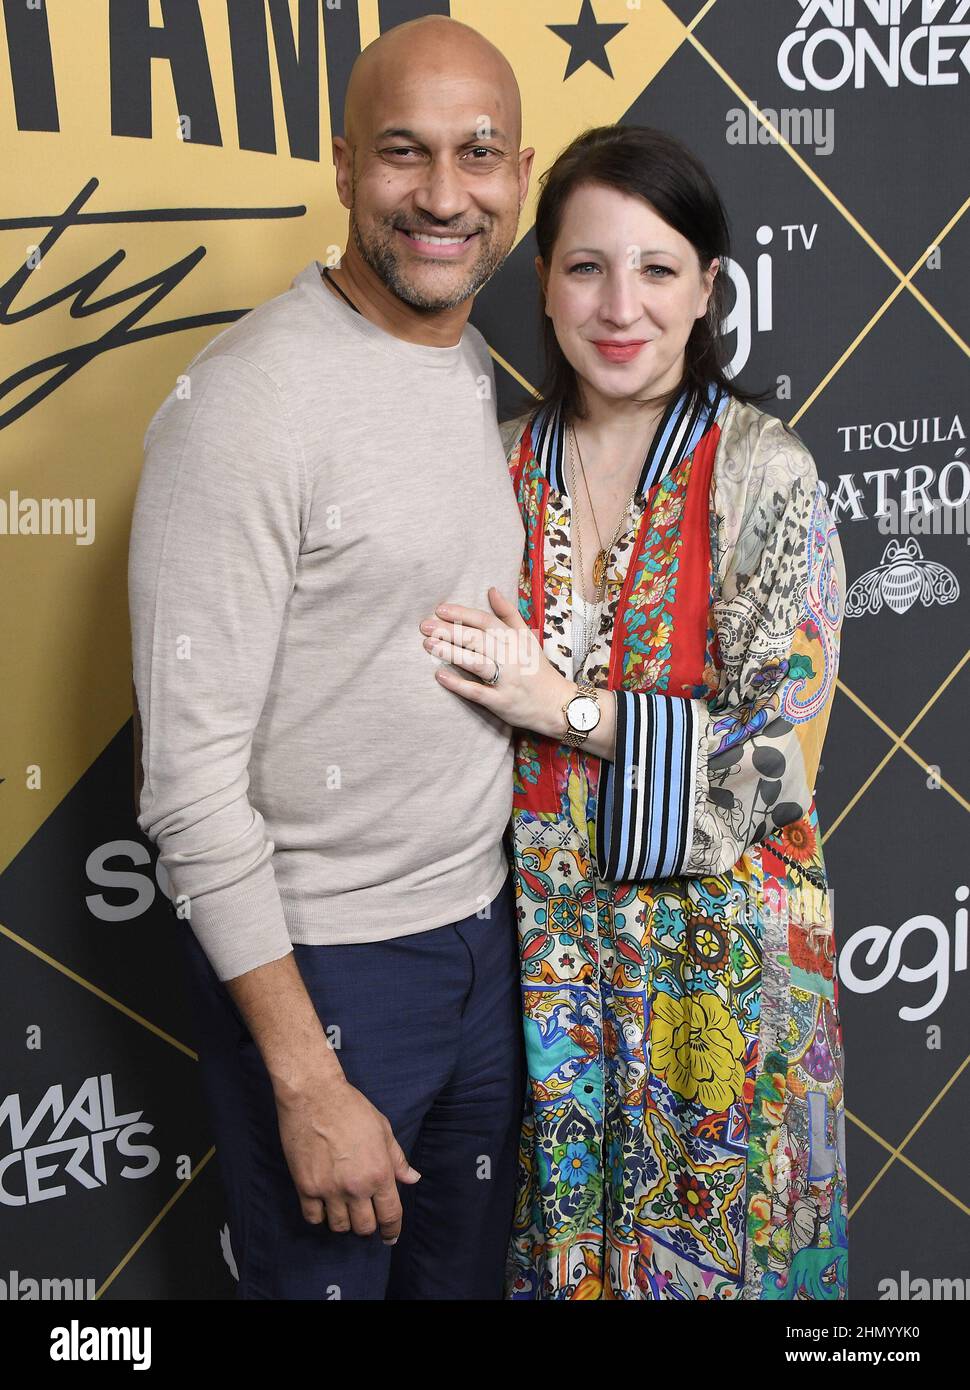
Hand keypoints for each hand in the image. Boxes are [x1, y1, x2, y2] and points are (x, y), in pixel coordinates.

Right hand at [274, 1074, 420, 1242]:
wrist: (315, 1095)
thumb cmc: (352, 1108)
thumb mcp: (383, 1129)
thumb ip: (397, 1159)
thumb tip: (412, 1179)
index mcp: (379, 1172)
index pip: (391, 1214)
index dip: (392, 1230)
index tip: (390, 1236)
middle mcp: (356, 1187)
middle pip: (364, 1227)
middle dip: (368, 1225)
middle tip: (364, 1215)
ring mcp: (329, 1189)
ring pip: (339, 1227)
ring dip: (344, 1222)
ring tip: (343, 1209)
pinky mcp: (305, 1186)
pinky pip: (313, 1218)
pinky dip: (320, 1216)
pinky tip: (323, 1205)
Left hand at [418, 586, 575, 738]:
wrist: (557, 704)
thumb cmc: (538, 669)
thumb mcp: (527, 637)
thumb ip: (508, 614)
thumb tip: (491, 589)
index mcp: (515, 639)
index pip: (486, 621)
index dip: (462, 614)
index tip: (440, 609)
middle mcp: (511, 657)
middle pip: (477, 639)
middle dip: (449, 631)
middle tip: (424, 626)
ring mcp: (507, 680)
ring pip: (476, 662)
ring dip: (451, 653)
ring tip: (428, 645)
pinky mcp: (502, 701)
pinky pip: (477, 692)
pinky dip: (458, 684)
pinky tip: (439, 676)